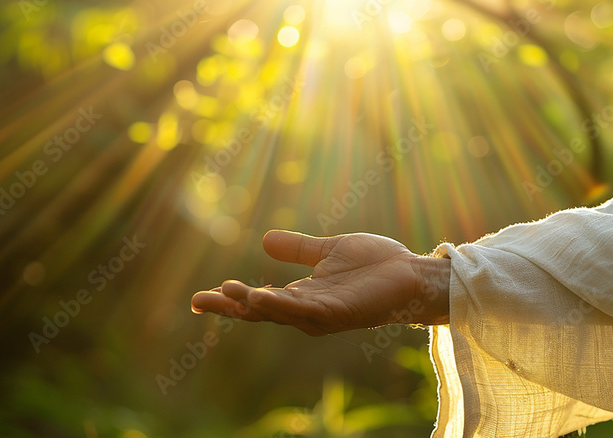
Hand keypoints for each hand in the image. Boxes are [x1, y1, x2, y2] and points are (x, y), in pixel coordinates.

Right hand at [191, 230, 450, 335]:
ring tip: (227, 293)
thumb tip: (265, 240)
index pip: (259, 300)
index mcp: (302, 296)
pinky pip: (305, 311)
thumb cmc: (376, 265)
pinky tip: (262, 298)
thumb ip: (299, 249)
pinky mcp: (339, 313)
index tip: (202, 295)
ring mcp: (322, 314)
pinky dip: (282, 306)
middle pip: (260, 311)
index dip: (231, 299)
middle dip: (231, 307)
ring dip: (252, 304)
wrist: (413, 274)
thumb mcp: (329, 251)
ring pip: (278, 312)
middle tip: (199, 300)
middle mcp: (307, 310)